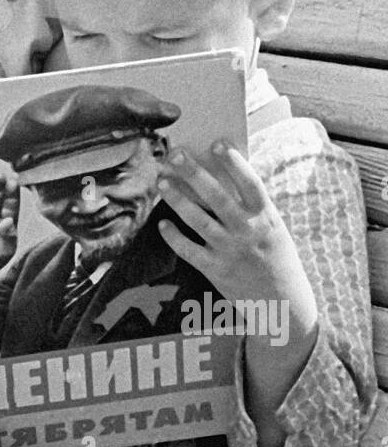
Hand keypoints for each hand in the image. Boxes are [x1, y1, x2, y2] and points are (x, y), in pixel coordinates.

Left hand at [156, 143, 316, 345]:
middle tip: (176, 154)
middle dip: (194, 173)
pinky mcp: (216, 270)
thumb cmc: (276, 258)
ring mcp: (230, 252)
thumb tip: (221, 176)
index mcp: (266, 218)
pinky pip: (189, 250)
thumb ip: (251, 207)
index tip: (217, 142)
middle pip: (217, 197)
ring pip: (198, 220)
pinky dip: (174, 237)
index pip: (250, 183)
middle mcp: (248, 232)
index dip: (234, 162)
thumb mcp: (273, 229)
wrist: (283, 305)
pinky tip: (162, 223)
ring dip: (178, 199)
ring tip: (162, 181)